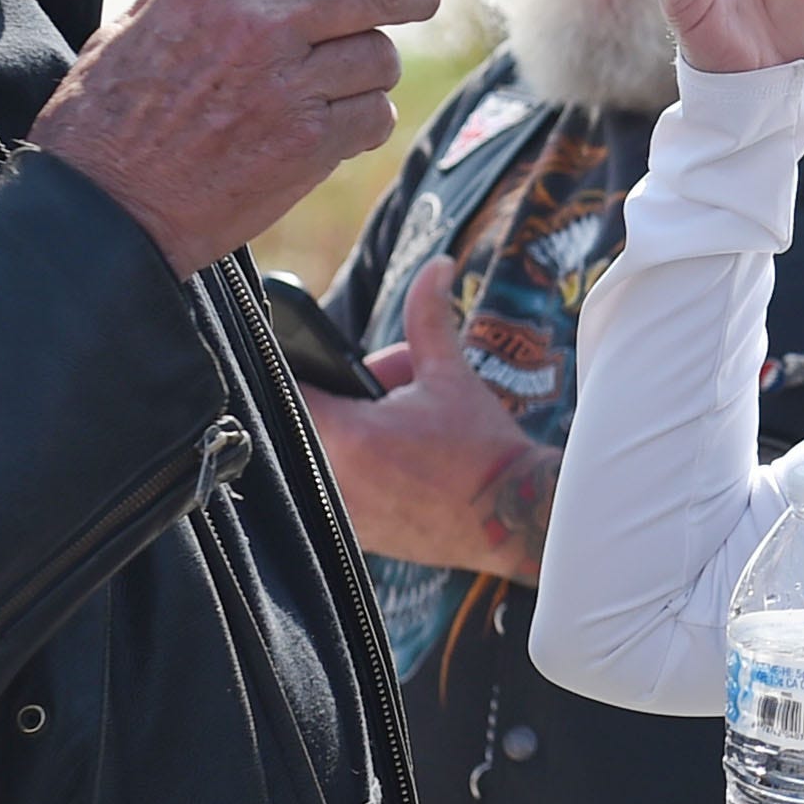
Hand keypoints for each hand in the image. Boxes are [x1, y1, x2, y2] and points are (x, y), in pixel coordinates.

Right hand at [31, 0, 441, 275]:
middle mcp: (258, 26)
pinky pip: (375, 116)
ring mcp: (287, 87)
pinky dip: (369, 120)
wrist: (104, 210)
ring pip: (381, 55)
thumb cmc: (103, 117)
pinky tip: (341, 126)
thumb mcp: (128, 27)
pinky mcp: (306, 147)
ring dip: (377, 64)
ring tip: (348, 79)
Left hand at [302, 256, 558, 580]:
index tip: (315, 363)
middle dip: (337, 405)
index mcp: (350, 436)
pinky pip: (336, 495)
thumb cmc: (483, 447)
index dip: (298, 371)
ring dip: (344, 442)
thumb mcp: (450, 374)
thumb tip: (436, 266)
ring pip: (319, 462)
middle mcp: (336, 480)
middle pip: (307, 426)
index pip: (288, 393)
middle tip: (378, 401)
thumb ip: (428, 315)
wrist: (514, 517)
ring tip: (391, 435)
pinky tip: (395, 469)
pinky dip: (356, 476)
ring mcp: (344, 515)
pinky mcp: (356, 537)